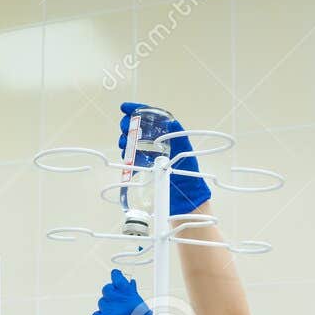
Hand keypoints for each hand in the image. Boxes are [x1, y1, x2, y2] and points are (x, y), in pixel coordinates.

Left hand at [92, 268, 176, 314]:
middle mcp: (118, 310)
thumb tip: (128, 284)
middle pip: (106, 291)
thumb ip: (135, 298)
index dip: (116, 278)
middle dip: (112, 293)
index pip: (117, 280)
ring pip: (101, 305)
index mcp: (132, 303)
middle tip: (119, 300)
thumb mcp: (147, 313)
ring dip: (108, 307)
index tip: (116, 277)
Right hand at [120, 101, 211, 216]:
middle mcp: (160, 146)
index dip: (139, 110)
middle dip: (129, 126)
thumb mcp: (187, 158)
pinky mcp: (145, 172)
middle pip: (140, 130)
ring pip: (134, 144)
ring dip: (126, 140)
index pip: (153, 118)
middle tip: (123, 128)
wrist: (185, 206)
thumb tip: (172, 122)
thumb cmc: (191, 181)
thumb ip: (180, 139)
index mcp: (170, 139)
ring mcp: (151, 158)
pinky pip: (132, 160)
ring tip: (123, 143)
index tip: (125, 107)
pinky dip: (126, 156)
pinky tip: (124, 156)